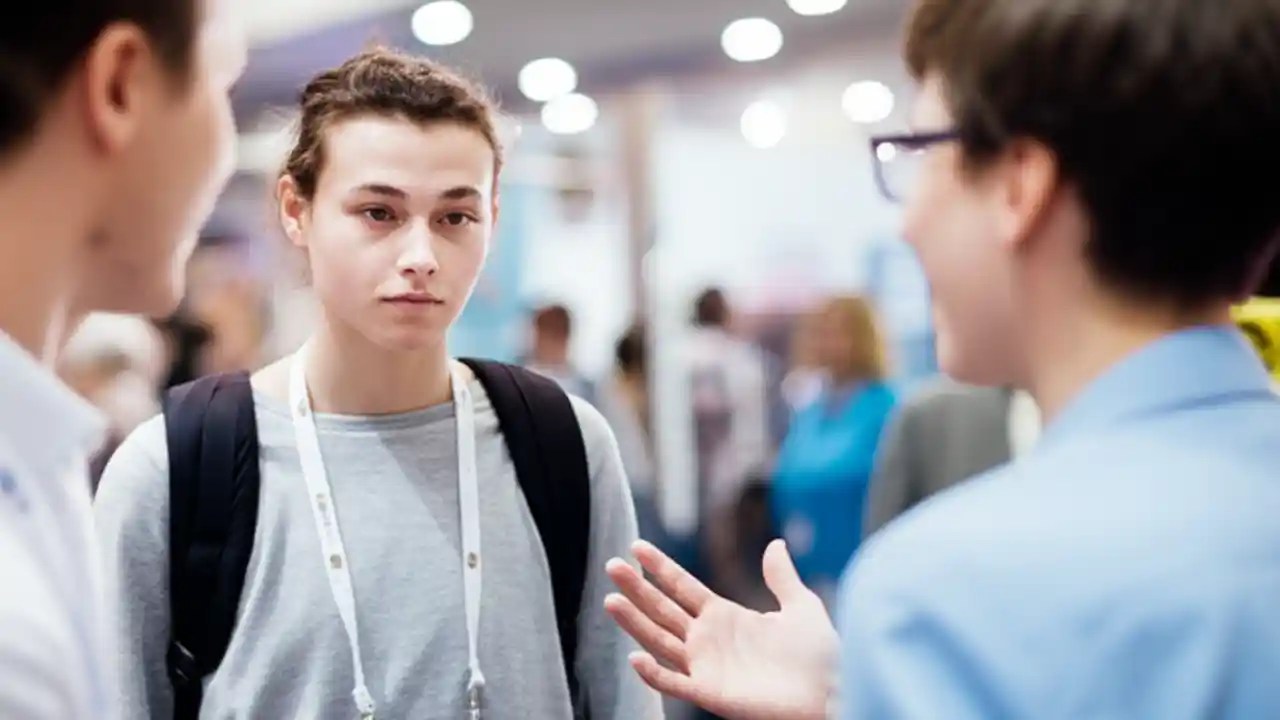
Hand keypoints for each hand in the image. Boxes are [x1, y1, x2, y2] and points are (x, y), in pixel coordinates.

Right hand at [605, 539, 838, 719]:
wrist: (832, 694)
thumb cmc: (821, 657)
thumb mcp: (801, 608)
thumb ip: (782, 578)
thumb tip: (775, 543)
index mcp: (726, 617)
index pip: (683, 587)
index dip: (661, 568)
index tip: (637, 546)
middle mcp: (709, 640)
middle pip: (663, 609)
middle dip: (637, 588)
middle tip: (612, 565)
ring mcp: (706, 667)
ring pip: (659, 641)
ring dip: (634, 622)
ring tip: (610, 599)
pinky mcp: (710, 694)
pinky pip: (674, 684)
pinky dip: (653, 674)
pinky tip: (635, 656)